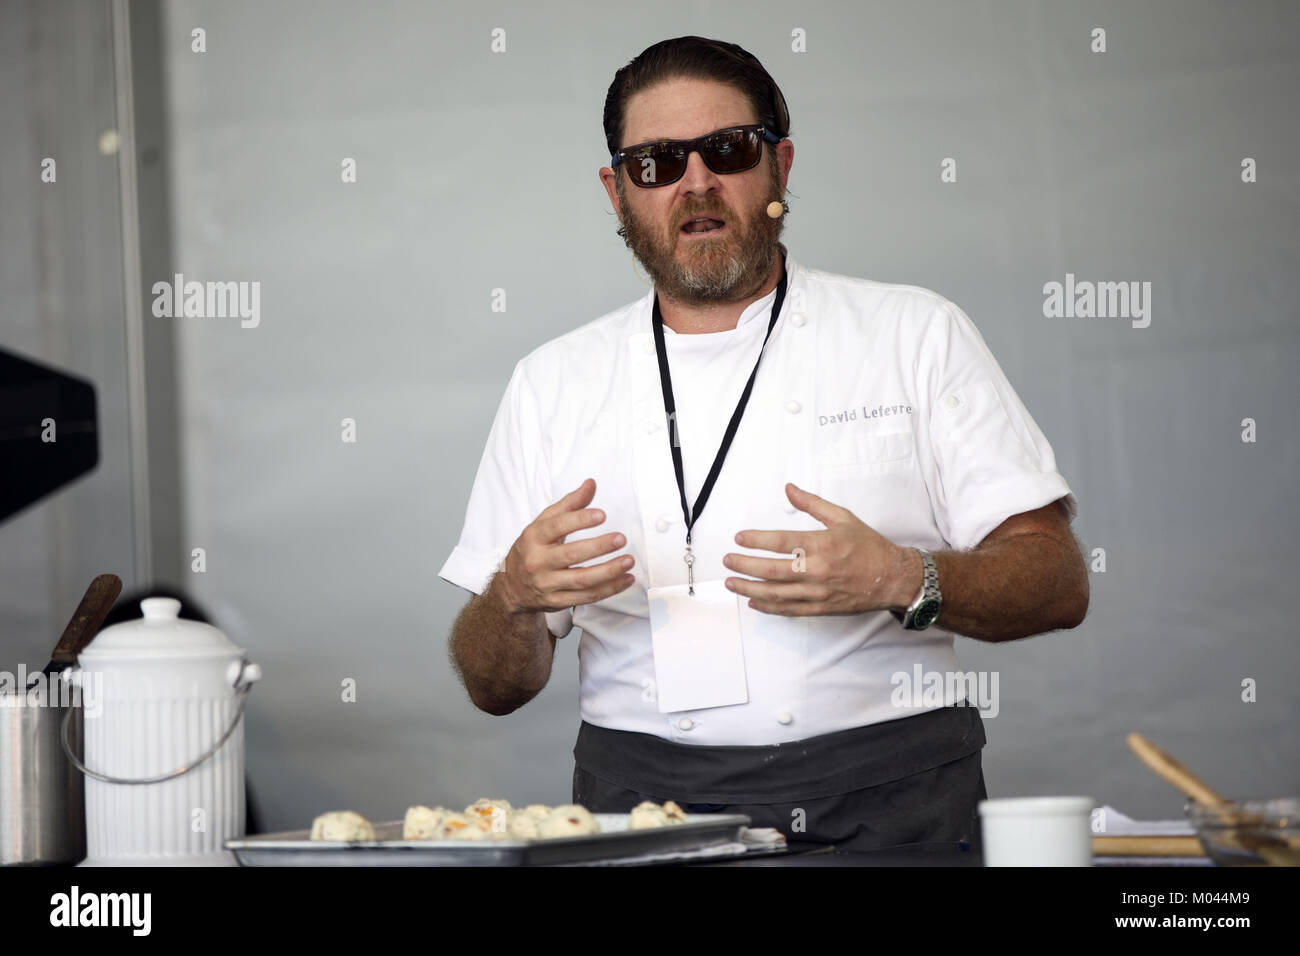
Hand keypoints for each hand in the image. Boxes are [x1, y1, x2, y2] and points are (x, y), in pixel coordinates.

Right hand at [494, 478, 634, 613]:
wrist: (513, 588)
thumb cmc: (532, 550)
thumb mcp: (542, 524)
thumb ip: (569, 504)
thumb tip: (590, 485)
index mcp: (533, 538)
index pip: (556, 527)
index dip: (579, 520)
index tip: (601, 515)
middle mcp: (538, 562)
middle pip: (571, 555)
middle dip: (598, 547)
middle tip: (620, 539)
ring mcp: (547, 584)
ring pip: (581, 579)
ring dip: (609, 571)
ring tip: (628, 561)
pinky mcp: (557, 602)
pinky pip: (586, 597)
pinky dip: (609, 589)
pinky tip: (625, 579)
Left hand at [722, 483, 914, 615]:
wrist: (892, 578)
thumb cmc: (868, 546)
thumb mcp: (843, 517)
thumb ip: (812, 503)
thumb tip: (789, 489)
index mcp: (822, 545)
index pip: (780, 542)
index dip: (756, 540)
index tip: (739, 538)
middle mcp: (817, 570)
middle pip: (771, 570)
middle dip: (745, 566)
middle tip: (728, 561)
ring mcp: (818, 592)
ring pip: (776, 594)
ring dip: (750, 589)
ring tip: (732, 583)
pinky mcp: (821, 607)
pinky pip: (789, 610)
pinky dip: (769, 607)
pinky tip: (754, 602)